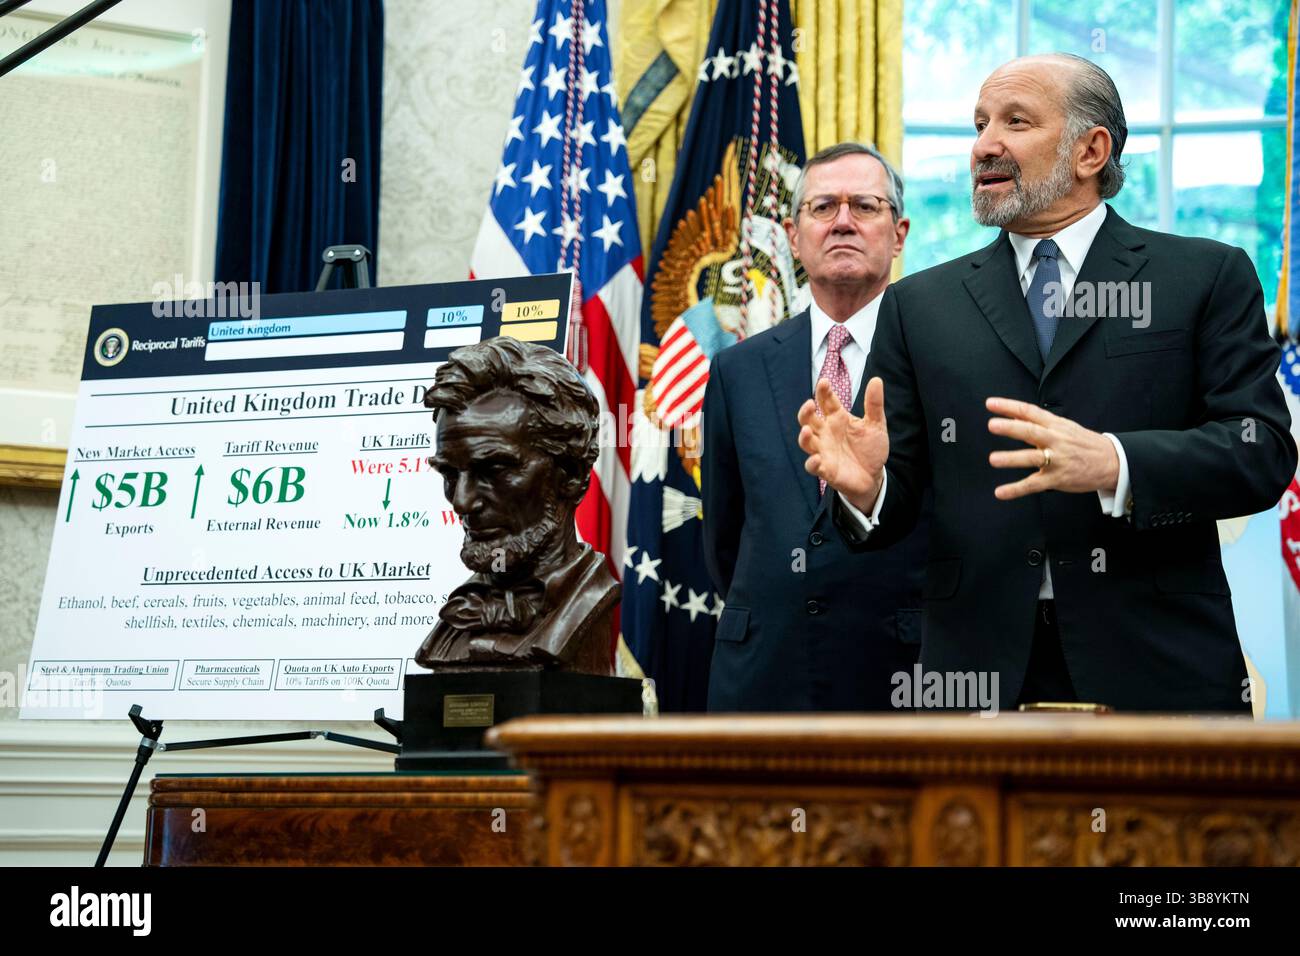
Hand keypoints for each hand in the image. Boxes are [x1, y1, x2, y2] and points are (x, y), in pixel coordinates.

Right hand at [798, 377, 887, 511]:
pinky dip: (812, 463)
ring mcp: (824, 451)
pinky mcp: (826, 469)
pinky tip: (816, 458)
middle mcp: (826, 433)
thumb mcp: (876, 424)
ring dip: (804, 437)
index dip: (823, 392)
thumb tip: (876, 380)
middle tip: (809, 404)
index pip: (826, 401)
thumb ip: (874, 404)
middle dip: (806, 412)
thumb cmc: (870, 448)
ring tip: (807, 430)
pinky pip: (813, 466)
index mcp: (837, 418)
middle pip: (809, 420)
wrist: (874, 476)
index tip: (824, 382)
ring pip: (806, 442)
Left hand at [986, 397, 1119, 499]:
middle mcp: (1056, 440)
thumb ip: (1039, 423)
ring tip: (994, 459)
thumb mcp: (1065, 427)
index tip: (991, 404)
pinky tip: (1000, 492)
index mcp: (1056, 425)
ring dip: (1012, 458)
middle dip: (1011, 428)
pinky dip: (1016, 489)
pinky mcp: (1057, 478)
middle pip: (1031, 432)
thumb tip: (1013, 416)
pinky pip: (1034, 484)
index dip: (1009, 407)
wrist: (1113, 462)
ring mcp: (1057, 460)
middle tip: (992, 425)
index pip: (1030, 412)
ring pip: (1032, 458)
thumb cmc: (1085, 443)